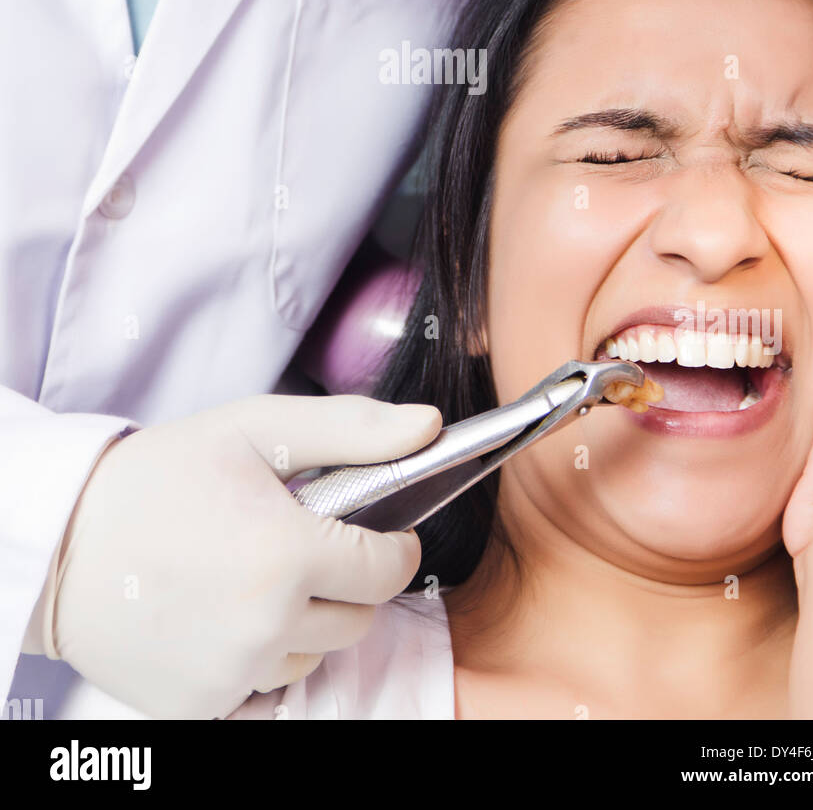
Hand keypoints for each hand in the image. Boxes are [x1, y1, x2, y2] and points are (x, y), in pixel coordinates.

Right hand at [42, 394, 440, 718]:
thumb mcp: (255, 428)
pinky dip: (259, 654)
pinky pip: (265, 686)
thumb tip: (429, 427)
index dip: (393, 546)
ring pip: (314, 654)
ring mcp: (233, 674)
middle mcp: (267, 626)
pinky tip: (224, 612)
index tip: (380, 534)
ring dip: (303, 620)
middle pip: (359, 619)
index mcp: (287, 555)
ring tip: (252, 574)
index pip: (391, 570)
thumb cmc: (158, 478)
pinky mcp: (202, 706)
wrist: (62, 541)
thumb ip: (352, 429)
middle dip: (348, 583)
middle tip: (300, 545)